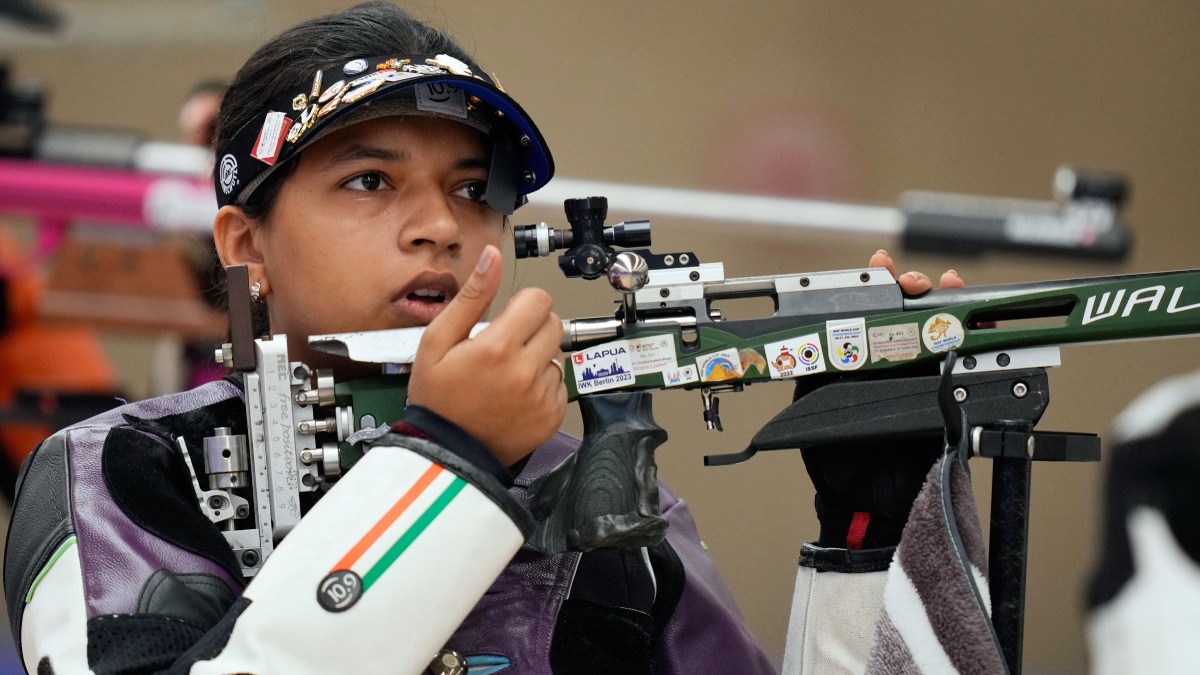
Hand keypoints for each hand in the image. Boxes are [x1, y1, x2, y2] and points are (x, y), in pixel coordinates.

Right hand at [408, 245, 567, 465]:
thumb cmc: (437, 398)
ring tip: (507, 373)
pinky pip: (560, 384)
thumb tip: (492, 258)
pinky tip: (516, 393)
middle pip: (553, 323)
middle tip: (506, 344)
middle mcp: (525, 372)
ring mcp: (541, 396)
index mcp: (497, 348)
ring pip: (557, 353)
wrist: (446, 452)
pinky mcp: (552, 416)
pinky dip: (542, 384)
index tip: (507, 318)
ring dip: (537, 356)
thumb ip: (472, 296)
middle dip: (532, 326)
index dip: (522, 304)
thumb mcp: (438, 341)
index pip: (539, 300)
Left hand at [796, 249, 970, 550]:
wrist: (867, 509)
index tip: (879, 268)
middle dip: (916, 290)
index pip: (873, 316)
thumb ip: (815, 372)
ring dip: (947, 306)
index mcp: (862, 366)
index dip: (879, 288)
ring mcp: (928, 385)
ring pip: (944, 334)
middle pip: (914, 318)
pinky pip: (967, 370)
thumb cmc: (838, 465)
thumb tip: (810, 337)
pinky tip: (970, 324)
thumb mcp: (814, 409)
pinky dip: (974, 343)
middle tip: (912, 282)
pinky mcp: (953, 404)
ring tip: (942, 288)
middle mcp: (897, 369)